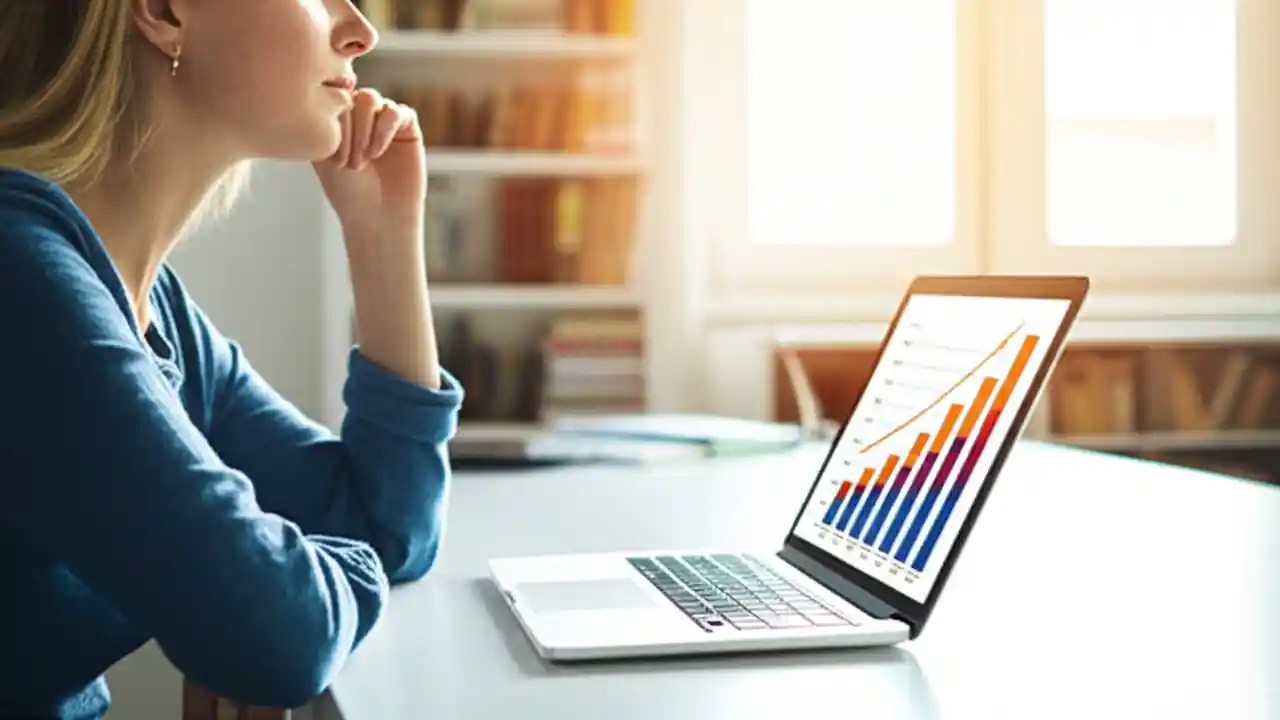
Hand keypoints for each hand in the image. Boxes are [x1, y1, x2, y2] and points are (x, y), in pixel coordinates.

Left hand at [313, 87, 426, 239]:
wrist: (379, 217)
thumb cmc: (348, 193)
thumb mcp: (325, 156)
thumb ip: (326, 123)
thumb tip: (334, 92)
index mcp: (337, 123)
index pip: (332, 99)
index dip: (334, 125)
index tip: (335, 162)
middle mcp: (359, 118)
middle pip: (351, 95)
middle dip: (350, 129)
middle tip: (351, 164)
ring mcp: (383, 121)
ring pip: (372, 99)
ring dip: (365, 128)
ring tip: (365, 159)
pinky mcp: (407, 128)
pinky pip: (396, 111)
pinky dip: (385, 128)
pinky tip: (378, 152)